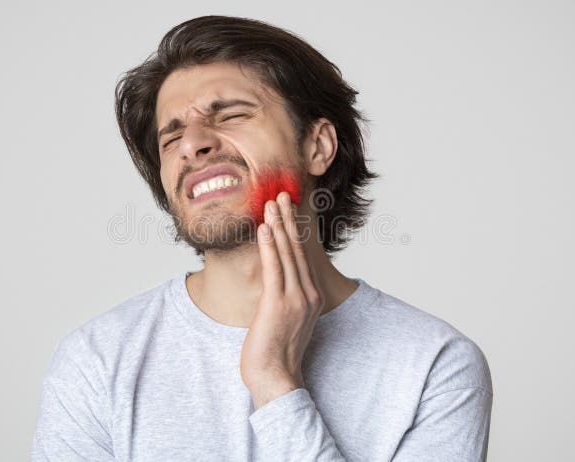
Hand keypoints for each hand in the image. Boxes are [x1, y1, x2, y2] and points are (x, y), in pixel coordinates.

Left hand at [240, 191, 324, 409]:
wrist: (276, 379)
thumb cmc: (276, 354)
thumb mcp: (285, 321)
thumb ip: (284, 300)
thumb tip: (274, 285)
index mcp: (310, 297)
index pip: (301, 256)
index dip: (293, 230)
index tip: (286, 210)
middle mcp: (307, 295)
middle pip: (297, 249)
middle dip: (288, 220)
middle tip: (281, 195)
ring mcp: (295, 299)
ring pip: (286, 254)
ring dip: (278, 226)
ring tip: (271, 203)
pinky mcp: (278, 305)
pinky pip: (273, 269)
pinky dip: (268, 246)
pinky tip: (263, 228)